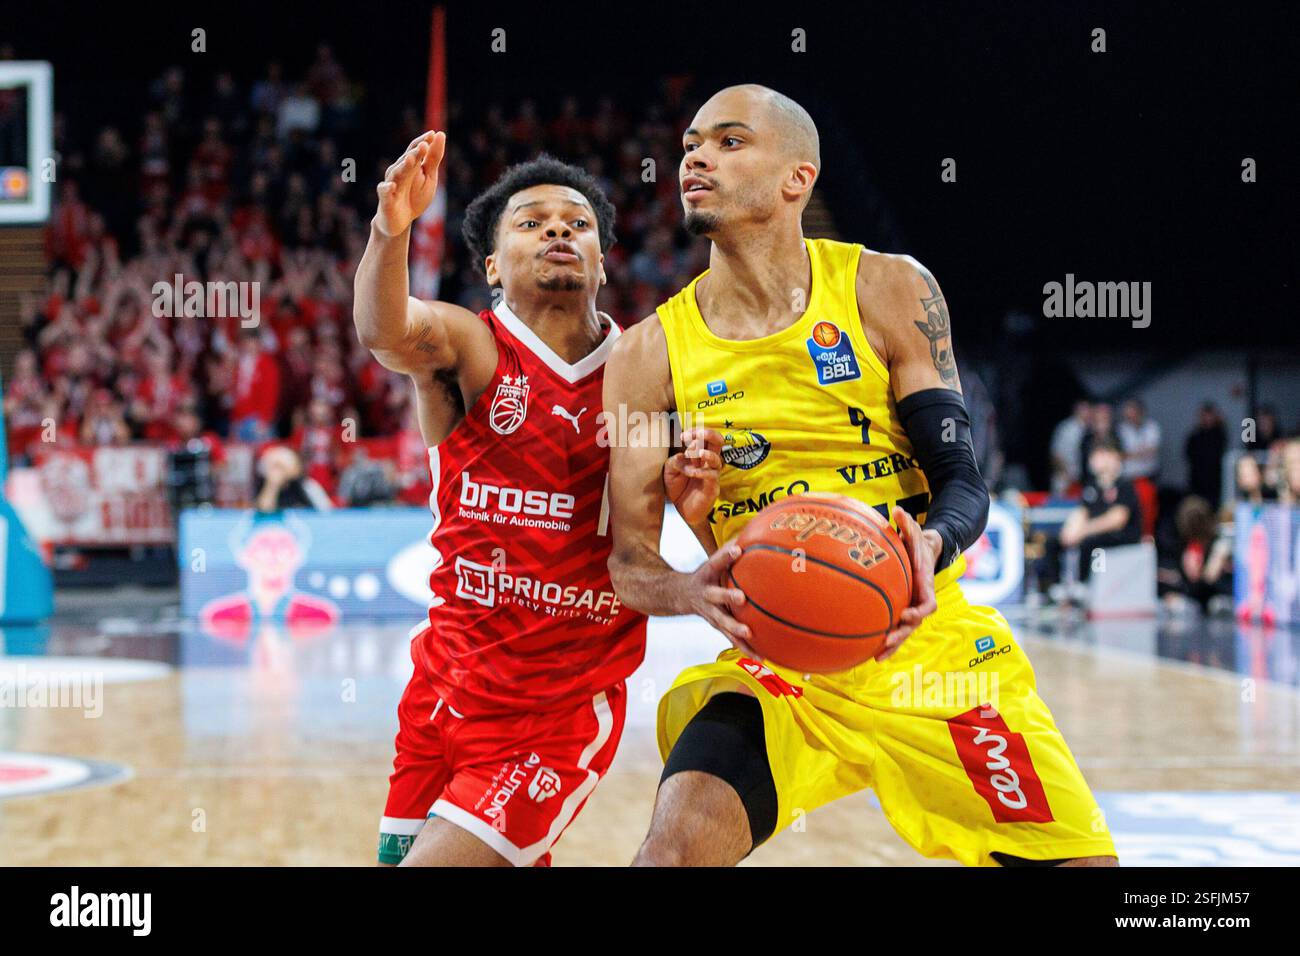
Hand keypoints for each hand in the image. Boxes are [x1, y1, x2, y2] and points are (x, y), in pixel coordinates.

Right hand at [374, 131, 445, 237]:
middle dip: (415, 153)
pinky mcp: (386, 200)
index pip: (415, 150)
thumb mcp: (429, 177)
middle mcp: (399, 172)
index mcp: (410, 165)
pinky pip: (384, 192)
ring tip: (411, 159)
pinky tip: (392, 185)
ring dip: (403, 166)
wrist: (400, 221)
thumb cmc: (414, 196)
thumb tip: (440, 134)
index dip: (423, 142)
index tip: (432, 134)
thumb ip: (433, 158)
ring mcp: (391, 185)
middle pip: (407, 160)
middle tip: (424, 145)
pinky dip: (387, 189)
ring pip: (396, 173)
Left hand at [664, 427, 722, 523]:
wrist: (682, 511)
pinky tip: (692, 472)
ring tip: (695, 454)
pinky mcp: (712, 487)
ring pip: (717, 459)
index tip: (683, 436)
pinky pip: (712, 476)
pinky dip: (702, 472)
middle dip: (709, 434)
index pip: (702, 437)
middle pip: (717, 442)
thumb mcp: (669, 472)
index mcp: (697, 455)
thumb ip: (674, 461)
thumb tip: (682, 455)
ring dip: (706, 453)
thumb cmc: (677, 489)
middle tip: (698, 434)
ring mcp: (711, 474)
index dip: (694, 432)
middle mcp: (707, 462)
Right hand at [677, 542, 755, 656]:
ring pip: (722, 622)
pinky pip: (731, 639)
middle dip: (728, 597)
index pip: (716, 562)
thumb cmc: (705, 575)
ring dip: (735, 629)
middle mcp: (706, 594)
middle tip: (741, 598)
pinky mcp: (716, 626)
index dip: (725, 556)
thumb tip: (753, 533)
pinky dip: (745, 648)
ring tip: (750, 634)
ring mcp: (709, 612)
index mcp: (706, 575)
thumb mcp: (712, 561)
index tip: (737, 549)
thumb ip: (730, 550)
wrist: (677, 595)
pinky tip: (760, 656)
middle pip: (717, 595)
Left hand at [874, 507, 941, 661]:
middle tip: (886, 640)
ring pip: (904, 632)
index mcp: (926, 586)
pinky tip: (868, 652)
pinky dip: (883, 641)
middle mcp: (919, 601)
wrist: (925, 553)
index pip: (929, 605)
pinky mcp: (900, 611)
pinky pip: (893, 628)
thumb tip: (897, 510)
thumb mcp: (915, 531)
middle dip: (901, 635)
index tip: (906, 614)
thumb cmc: (918, 543)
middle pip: (914, 625)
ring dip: (892, 645)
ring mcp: (910, 608)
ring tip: (876, 656)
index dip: (919, 612)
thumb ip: (908, 523)